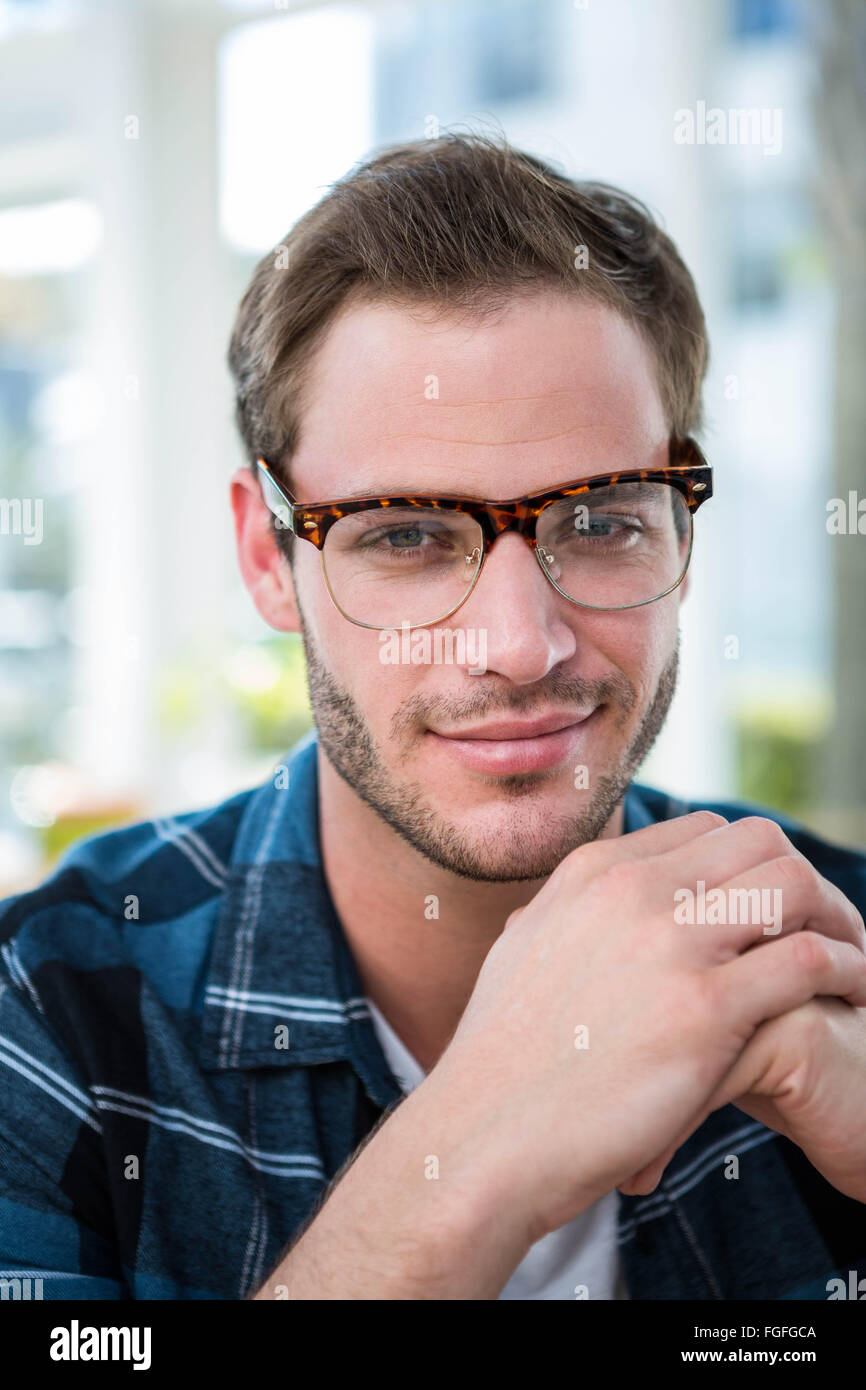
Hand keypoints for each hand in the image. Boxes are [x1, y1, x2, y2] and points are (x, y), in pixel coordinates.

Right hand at [427, 813, 865, 1242]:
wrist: (484, 1138)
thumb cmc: (504, 1063)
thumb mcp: (527, 950)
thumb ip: (571, 914)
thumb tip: (586, 900)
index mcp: (592, 872)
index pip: (706, 829)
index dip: (753, 866)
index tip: (776, 912)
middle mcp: (631, 889)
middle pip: (759, 840)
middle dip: (806, 881)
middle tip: (828, 932)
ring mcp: (668, 943)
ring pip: (794, 884)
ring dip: (838, 920)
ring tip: (852, 967)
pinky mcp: (704, 1008)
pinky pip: (810, 959)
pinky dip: (847, 970)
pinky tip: (849, 1000)